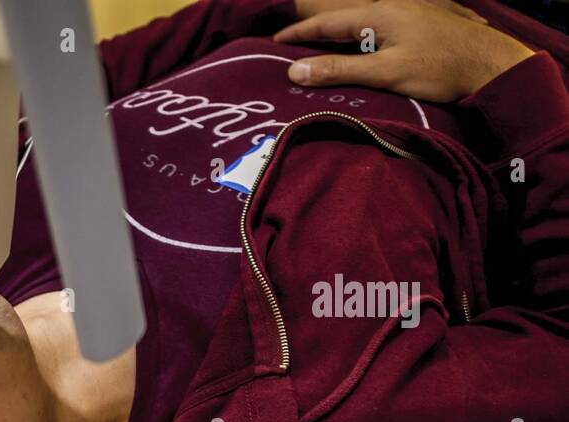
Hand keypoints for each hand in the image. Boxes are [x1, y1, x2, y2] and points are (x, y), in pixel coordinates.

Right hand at [277, 0, 534, 101]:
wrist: (490, 63)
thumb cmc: (438, 69)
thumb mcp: (385, 72)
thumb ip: (340, 69)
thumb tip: (295, 71)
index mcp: (378, 14)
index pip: (327, 22)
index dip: (299, 33)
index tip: (274, 42)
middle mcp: (391, 5)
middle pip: (343, 16)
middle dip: (315, 27)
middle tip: (291, 41)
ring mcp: (409, 10)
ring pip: (362, 18)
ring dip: (338, 30)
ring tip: (319, 41)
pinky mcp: (422, 21)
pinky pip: (380, 21)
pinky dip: (360, 32)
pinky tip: (361, 39)